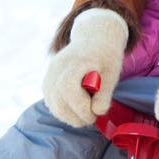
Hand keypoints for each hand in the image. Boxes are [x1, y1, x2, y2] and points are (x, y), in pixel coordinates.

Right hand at [42, 8, 127, 126]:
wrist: (95, 40)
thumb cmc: (106, 57)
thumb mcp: (112, 73)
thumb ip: (105, 94)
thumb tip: (97, 112)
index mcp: (75, 61)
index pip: (69, 89)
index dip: (81, 107)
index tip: (95, 114)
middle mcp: (57, 67)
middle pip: (58, 101)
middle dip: (75, 116)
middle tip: (91, 119)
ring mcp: (49, 74)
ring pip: (53, 105)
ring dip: (69, 116)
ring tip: (86, 113)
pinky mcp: (47, 82)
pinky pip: (52, 103)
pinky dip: (64, 111)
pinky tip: (78, 107)